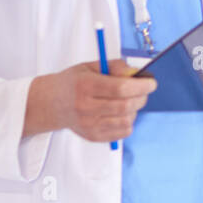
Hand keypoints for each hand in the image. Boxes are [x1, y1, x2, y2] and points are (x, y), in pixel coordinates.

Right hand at [24, 59, 156, 142]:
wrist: (50, 104)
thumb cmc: (73, 82)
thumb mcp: (90, 66)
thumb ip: (115, 67)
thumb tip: (136, 73)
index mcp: (85, 86)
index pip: (120, 88)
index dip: (141, 86)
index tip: (151, 83)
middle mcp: (86, 107)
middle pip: (125, 106)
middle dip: (142, 97)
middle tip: (144, 90)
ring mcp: (89, 125)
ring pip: (126, 120)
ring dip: (135, 110)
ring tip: (130, 101)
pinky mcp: (93, 136)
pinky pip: (122, 132)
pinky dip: (129, 122)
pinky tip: (122, 113)